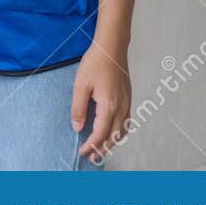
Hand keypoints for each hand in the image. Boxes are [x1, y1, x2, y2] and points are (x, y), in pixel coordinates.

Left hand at [72, 40, 130, 163]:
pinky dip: (120, 132)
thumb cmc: (95, 63)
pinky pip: (127, 121)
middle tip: (91, 157)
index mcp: (109, 106)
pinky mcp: (128, 98)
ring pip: (123, 131)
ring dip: (112, 142)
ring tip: (101, 148)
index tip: (81, 151)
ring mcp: (127, 103)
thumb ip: (78, 108)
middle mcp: (121, 107)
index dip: (90, 145)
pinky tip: (112, 131)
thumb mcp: (80, 85)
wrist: (112, 47)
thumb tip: (77, 127)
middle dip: (102, 149)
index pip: (100, 134)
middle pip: (114, 137)